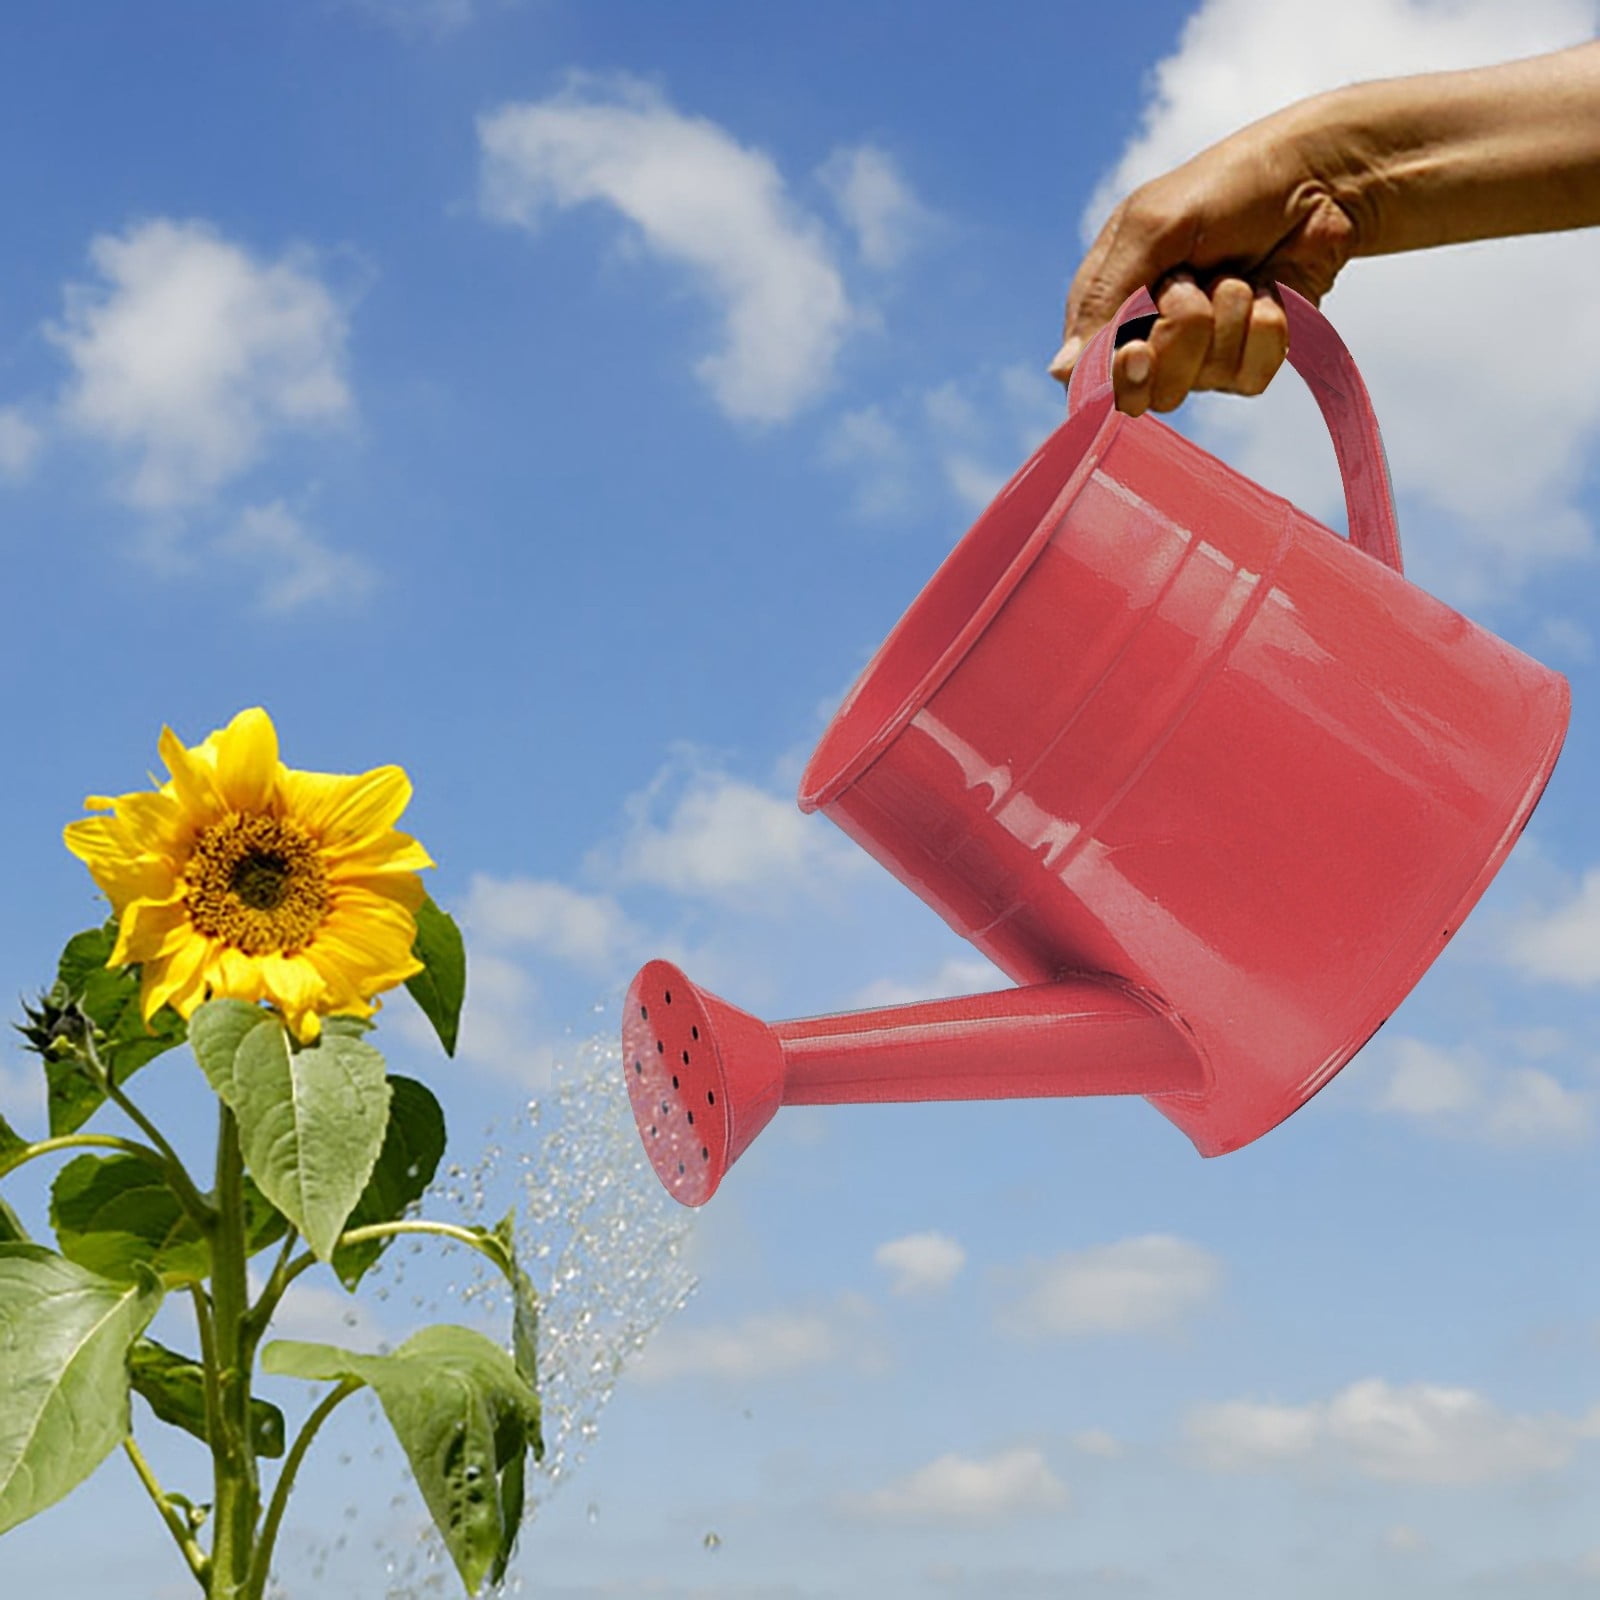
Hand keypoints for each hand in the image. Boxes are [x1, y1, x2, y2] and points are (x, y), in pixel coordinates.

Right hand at [1051, 103, 1364, 413]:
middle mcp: (1150, 337)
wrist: (1320, 177)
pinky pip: (1250, 377)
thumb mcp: (1152, 227)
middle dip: (1181, 332)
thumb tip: (1059, 375)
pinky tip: (1270, 290)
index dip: (1117, 373)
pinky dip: (1266, 329)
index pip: (1091, 376)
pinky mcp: (1249, 360)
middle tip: (1194, 282)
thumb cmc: (1227, 188)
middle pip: (1149, 391)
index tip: (1138, 348)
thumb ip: (1105, 299)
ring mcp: (1201, 354)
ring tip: (1238, 273)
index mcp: (1111, 304)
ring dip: (1229, 318)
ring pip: (1204, 382)